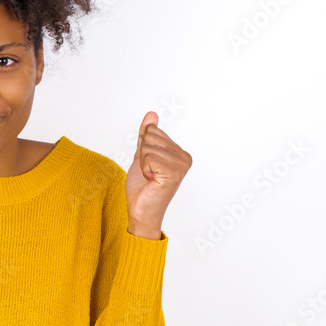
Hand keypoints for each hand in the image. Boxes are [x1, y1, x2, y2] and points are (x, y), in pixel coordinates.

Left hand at [124, 112, 191, 237]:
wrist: (140, 211)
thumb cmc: (142, 187)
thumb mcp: (142, 155)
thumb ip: (146, 135)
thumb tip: (151, 115)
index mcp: (180, 152)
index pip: (153, 131)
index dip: (143, 148)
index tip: (149, 166)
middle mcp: (185, 158)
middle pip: (150, 137)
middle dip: (142, 155)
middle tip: (148, 173)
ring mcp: (181, 165)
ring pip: (148, 147)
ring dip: (142, 164)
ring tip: (150, 178)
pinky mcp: (174, 173)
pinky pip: (148, 157)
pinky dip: (143, 169)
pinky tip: (151, 181)